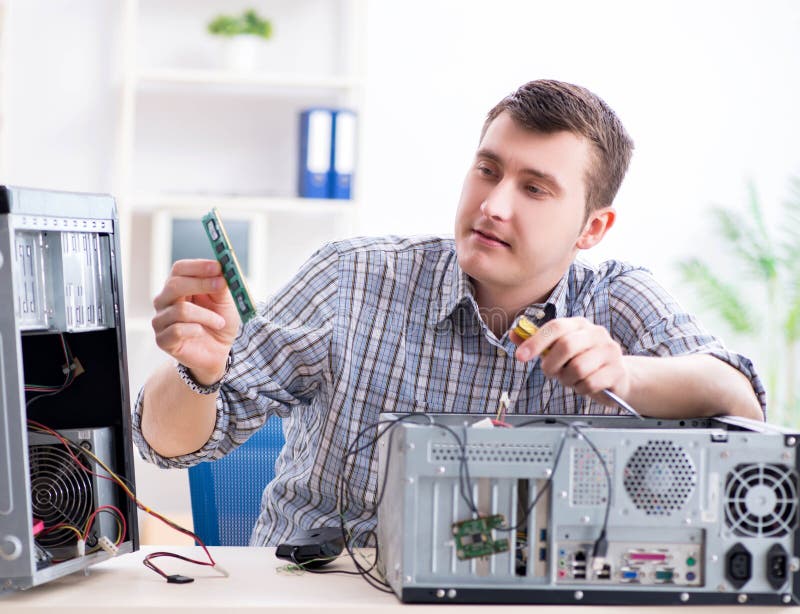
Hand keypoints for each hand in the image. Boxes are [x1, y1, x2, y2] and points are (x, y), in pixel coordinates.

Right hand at [151, 259, 240, 384]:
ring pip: (181, 310)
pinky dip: (196, 330)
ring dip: (207, 315)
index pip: (180, 269)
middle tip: (221, 285)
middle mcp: (165, 300)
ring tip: (220, 322)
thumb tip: (221, 270)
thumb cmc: (219, 322)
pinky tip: (202, 333)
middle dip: (201, 284)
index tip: (217, 266)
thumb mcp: (226, 302)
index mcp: (179, 286)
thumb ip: (222, 286)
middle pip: (174, 285)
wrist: (218, 352)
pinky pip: (177, 330)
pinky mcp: (162, 339)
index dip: (198, 266)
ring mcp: (161, 320)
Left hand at [510, 317, 629, 405]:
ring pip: (577, 368)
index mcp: (579, 324)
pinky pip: (590, 383)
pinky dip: (581, 389)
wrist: (616, 377)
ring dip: (567, 380)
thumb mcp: (558, 352)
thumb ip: (537, 342)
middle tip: (550, 373)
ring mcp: (609, 351)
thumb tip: (513, 333)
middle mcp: (596, 333)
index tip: (520, 356)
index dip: (536, 341)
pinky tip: (584, 386)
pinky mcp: (617, 371)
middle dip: (551, 365)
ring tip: (570, 380)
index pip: (555, 327)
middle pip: (566, 346)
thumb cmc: (582, 362)